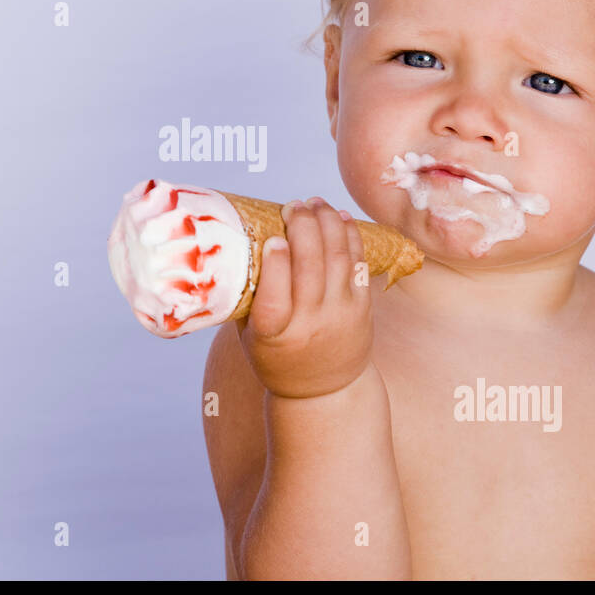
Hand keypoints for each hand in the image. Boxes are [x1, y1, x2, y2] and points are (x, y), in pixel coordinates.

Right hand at [235, 197, 373, 398]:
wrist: (323, 390)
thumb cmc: (275, 355)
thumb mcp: (248, 335)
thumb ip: (245, 296)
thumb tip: (231, 243)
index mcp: (275, 336)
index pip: (275, 300)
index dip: (276, 267)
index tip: (272, 239)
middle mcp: (310, 325)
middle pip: (311, 268)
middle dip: (304, 228)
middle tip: (294, 207)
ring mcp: (340, 315)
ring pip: (337, 259)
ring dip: (327, 224)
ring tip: (315, 204)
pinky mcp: (362, 308)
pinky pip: (358, 264)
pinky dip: (350, 236)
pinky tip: (339, 217)